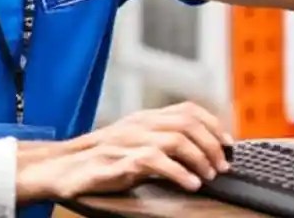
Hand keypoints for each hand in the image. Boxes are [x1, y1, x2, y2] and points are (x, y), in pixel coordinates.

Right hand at [76, 102, 231, 186]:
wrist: (64, 168)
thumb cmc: (101, 160)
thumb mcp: (134, 144)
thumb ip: (160, 142)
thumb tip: (199, 152)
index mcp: (144, 118)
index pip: (187, 110)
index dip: (213, 125)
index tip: (228, 145)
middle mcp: (139, 125)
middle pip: (187, 124)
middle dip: (212, 145)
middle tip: (222, 166)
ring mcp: (129, 141)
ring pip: (176, 140)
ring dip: (199, 159)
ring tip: (208, 176)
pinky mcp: (121, 161)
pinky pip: (157, 161)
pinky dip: (180, 173)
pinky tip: (190, 184)